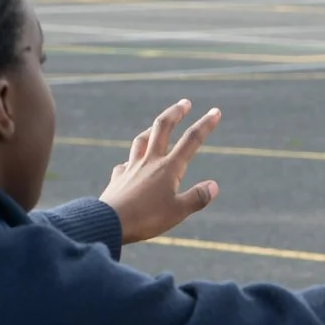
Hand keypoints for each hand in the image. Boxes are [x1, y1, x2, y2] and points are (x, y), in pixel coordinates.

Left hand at [100, 99, 219, 243]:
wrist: (109, 222)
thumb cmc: (146, 218)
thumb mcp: (178, 212)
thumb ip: (197, 198)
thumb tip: (214, 186)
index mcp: (169, 167)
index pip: (191, 140)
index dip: (205, 125)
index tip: (215, 111)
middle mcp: (150, 161)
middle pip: (163, 128)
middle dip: (176, 113)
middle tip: (184, 103)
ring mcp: (131, 167)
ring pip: (142, 140)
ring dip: (152, 129)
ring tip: (157, 126)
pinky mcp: (118, 177)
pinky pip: (125, 163)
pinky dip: (131, 160)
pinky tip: (130, 164)